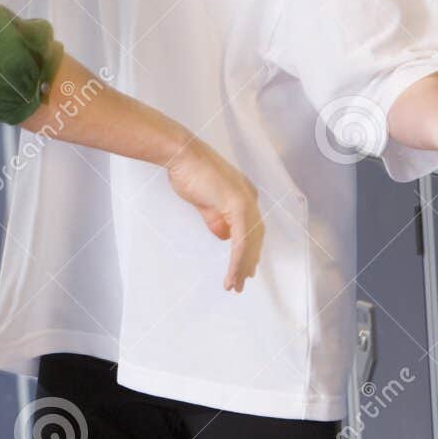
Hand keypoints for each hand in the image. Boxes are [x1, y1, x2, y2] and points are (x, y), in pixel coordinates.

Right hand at [165, 138, 264, 291]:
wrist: (181, 154)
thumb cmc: (188, 171)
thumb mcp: (204, 201)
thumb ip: (216, 219)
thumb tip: (223, 236)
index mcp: (244, 195)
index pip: (252, 228)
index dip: (250, 250)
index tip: (245, 268)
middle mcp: (250, 198)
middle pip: (255, 237)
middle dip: (249, 262)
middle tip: (242, 282)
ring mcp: (246, 201)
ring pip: (250, 242)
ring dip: (242, 266)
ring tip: (234, 284)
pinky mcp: (237, 205)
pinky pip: (241, 241)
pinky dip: (237, 259)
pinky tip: (231, 273)